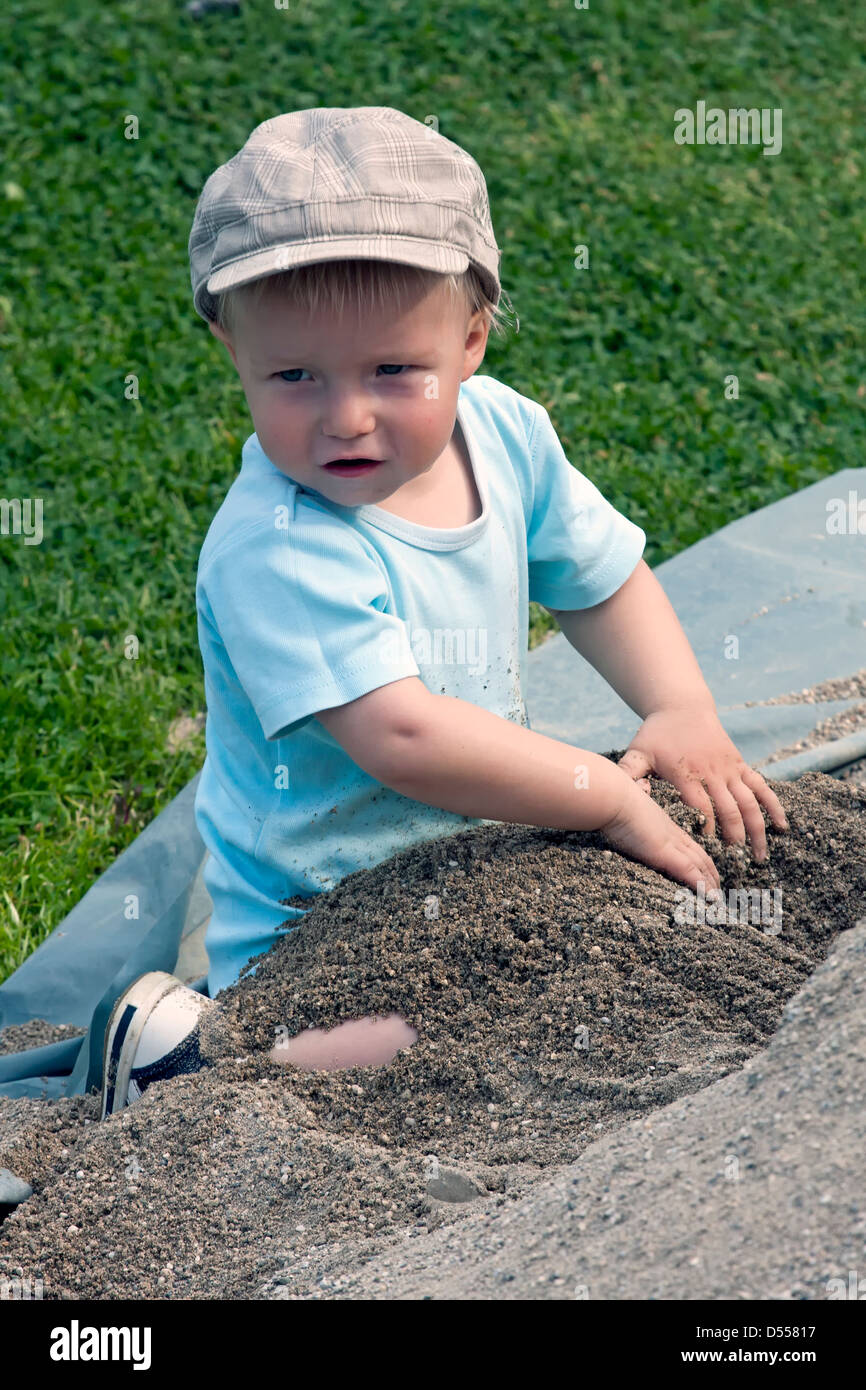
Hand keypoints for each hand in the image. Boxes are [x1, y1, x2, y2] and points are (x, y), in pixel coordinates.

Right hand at [599, 776, 720, 892]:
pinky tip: (711, 898)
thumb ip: (630, 820)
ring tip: (718, 899)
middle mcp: (673, 835)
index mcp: (665, 827)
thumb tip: (626, 811)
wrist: (612, 798)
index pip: (690, 846)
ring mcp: (671, 844)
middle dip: (710, 874)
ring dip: (711, 883)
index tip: (706, 873)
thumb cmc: (613, 804)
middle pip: (701, 857)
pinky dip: (703, 886)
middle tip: (717, 891)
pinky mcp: (665, 853)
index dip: (701, 860)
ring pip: (700, 866)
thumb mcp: (625, 815)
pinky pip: (690, 872)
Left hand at [617, 706, 788, 861]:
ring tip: (760, 856)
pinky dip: (774, 806)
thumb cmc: (656, 735)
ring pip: (750, 801)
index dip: (707, 826)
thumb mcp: (637, 752)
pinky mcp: (741, 765)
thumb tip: (612, 789)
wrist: (682, 707)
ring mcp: (730, 769)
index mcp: (686, 773)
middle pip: (730, 807)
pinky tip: (783, 826)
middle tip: (738, 862)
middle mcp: (712, 772)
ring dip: (758, 828)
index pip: (700, 804)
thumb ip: (628, 773)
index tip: (709, 849)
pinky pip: (762, 787)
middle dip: (735, 835)